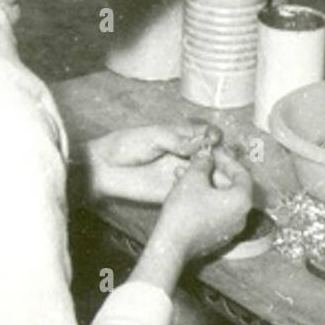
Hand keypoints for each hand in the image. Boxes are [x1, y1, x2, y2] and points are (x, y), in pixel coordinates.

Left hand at [84, 121, 220, 203]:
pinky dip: (200, 190)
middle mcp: (184, 154)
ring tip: (216, 174)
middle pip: (212, 155)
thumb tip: (202, 143)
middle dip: (221, 156)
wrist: (103, 169)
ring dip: (215, 174)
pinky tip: (199, 187)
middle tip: (222, 159)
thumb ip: (177, 139)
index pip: (206, 134)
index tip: (215, 139)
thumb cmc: (124, 145)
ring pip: (206, 174)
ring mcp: (180, 173)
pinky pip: (192, 191)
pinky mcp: (173, 191)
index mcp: (181, 136)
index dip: (214, 136)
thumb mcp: (153, 136)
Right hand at [151, 146, 253, 258]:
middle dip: (212, 172)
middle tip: (198, 162)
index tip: (212, 152)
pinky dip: (204, 200)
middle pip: (231, 187)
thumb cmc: (184, 211)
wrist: (171, 246)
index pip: (242, 173)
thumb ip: (203, 163)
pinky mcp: (217, 238)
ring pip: (220, 199)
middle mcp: (242, 216)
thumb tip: (207, 156)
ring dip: (204, 185)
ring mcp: (230, 229)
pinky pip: (215, 213)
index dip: (226, 160)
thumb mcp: (192, 178)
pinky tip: (185, 193)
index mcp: (242, 200)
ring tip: (184, 175)